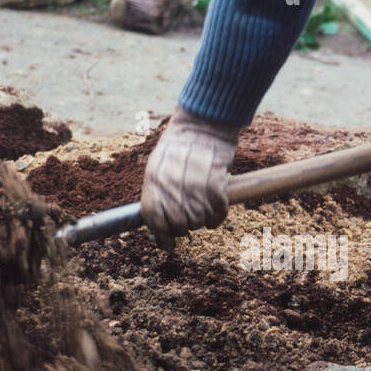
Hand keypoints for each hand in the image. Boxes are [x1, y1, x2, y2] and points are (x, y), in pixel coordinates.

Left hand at [140, 106, 239, 249]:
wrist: (204, 124)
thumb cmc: (181, 145)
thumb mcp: (158, 165)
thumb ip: (157, 193)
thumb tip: (157, 227)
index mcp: (154, 178)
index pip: (153, 217)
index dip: (161, 235)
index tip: (167, 245)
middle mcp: (172, 183)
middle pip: (178, 223)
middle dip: (183, 229)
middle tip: (188, 225)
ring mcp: (194, 183)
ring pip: (198, 221)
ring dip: (201, 222)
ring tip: (202, 213)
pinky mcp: (216, 182)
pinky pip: (217, 212)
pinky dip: (217, 218)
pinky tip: (215, 214)